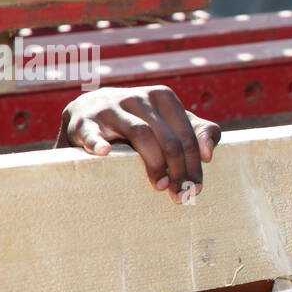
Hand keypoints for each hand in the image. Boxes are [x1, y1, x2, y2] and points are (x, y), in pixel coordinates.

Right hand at [56, 85, 220, 201]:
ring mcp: (110, 107)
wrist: (87, 111)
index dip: (194, 163)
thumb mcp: (170, 122)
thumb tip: (208, 153)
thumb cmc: (138, 122)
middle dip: (178, 169)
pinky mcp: (83, 120)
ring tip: (160, 186)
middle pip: (167, 138)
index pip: (186, 134)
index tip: (196, 188)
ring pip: (140, 133)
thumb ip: (198, 131)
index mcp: (162, 97)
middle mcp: (137, 97)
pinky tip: (105, 153)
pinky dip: (98, 141)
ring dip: (154, 163)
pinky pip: (92, 131)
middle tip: (180, 194)